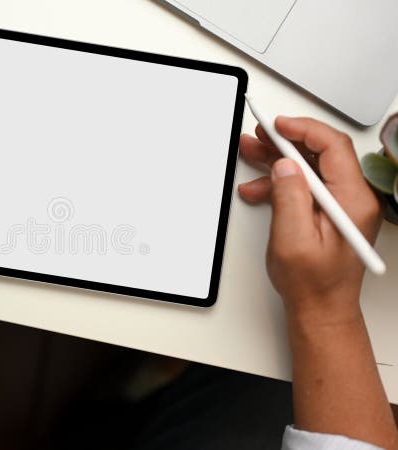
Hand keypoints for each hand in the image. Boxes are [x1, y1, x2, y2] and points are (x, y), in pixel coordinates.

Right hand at [238, 117, 381, 323]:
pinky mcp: (331, 211)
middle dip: (286, 141)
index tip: (276, 124)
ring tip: (250, 153)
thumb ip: (289, 196)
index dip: (302, 129)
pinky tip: (258, 188)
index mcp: (352, 201)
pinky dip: (281, 182)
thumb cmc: (311, 283)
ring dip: (279, 160)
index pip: (332, 147)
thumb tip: (285, 165)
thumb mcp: (292, 238)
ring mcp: (343, 204)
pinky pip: (307, 184)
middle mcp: (354, 199)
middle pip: (321, 153)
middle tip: (258, 135)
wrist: (320, 308)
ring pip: (311, 167)